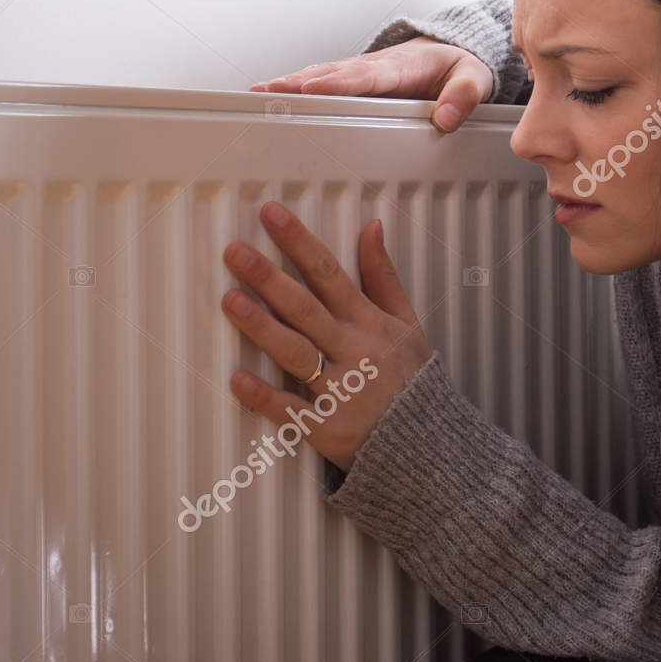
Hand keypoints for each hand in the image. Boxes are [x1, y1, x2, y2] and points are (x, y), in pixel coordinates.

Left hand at [222, 200, 432, 474]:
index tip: (271, 215)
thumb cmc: (411, 380)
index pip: (330, 273)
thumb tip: (371, 226)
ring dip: (263, 327)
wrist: (429, 446)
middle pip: (306, 308)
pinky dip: (265, 397)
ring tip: (230, 301)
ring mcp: (341, 391)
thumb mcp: (407, 322)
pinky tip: (237, 379)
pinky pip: (293, 412)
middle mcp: (355, 352)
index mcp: (371, 323)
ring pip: (297, 353)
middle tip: (235, 252)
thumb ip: (383, 275)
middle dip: (269, 278)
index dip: (299, 242)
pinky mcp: (327, 429)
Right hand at [250, 36, 493, 131]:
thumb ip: (465, 95)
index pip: (367, 76)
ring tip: (256, 96)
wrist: (452, 50)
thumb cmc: (460, 65)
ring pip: (319, 77)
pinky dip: (294, 88)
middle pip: (331, 75)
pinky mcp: (352, 79)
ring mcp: (359, 72)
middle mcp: (374, 67)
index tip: (314, 89)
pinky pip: (320, 82)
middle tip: (267, 94)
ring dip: (288, 85)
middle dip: (299, 83)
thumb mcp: (475, 77)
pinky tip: (268, 97)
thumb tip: (447, 117)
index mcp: (402, 67)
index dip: (340, 83)